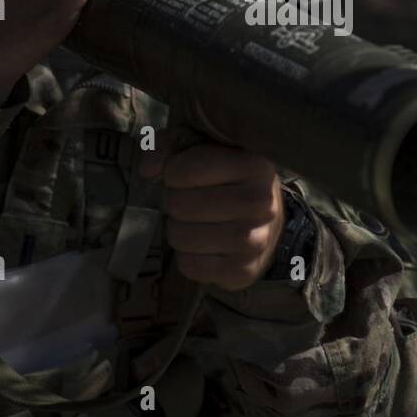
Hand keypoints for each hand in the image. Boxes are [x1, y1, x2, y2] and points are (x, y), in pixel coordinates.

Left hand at [137, 127, 285, 291]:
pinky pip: (189, 266)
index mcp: (254, 164)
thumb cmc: (229, 178)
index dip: (172, 172)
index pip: (187, 170)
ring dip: (178, 229)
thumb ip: (170, 146)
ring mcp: (255, 240)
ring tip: (194, 222)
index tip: (181, 174)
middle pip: (180, 205)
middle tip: (189, 200)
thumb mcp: (204, 149)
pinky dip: (187, 256)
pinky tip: (203, 245)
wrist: (269, 222)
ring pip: (181, 237)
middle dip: (175, 201)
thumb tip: (148, 170)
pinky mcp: (244, 270)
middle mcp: (261, 202)